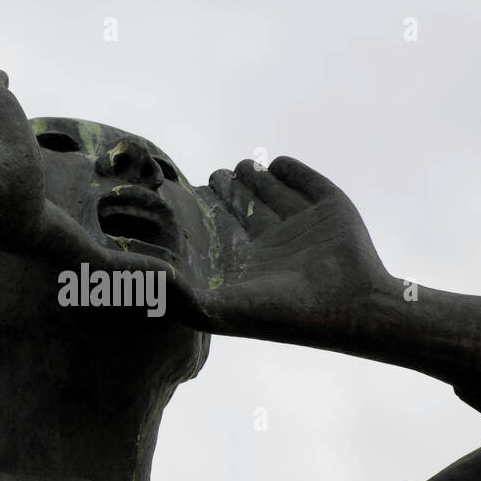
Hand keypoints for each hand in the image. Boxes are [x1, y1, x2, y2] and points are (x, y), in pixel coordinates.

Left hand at [0, 70, 177, 278]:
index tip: (107, 237)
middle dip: (124, 274)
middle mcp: (54, 245)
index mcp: (37, 218)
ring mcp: (68, 258)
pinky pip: (125, 271)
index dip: (87, 233)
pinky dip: (152, 277)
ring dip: (147, 282)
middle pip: (94, 267)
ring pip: (116, 276)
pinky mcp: (84, 261)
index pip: (66, 234)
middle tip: (155, 276)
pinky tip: (178, 279)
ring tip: (179, 285)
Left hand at [177, 157, 391, 343]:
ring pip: (272, 192)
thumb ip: (175, 294)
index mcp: (249, 264)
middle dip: (227, 191)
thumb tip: (133, 277)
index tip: (181, 196)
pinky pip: (306, 181)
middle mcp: (276, 244)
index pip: (220, 230)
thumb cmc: (282, 316)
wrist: (348, 308)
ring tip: (239, 168)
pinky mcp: (330, 208)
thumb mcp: (218, 310)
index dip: (202, 212)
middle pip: (246, 208)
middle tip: (212, 177)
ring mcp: (304, 225)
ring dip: (254, 177)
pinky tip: (273, 163)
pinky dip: (289, 169)